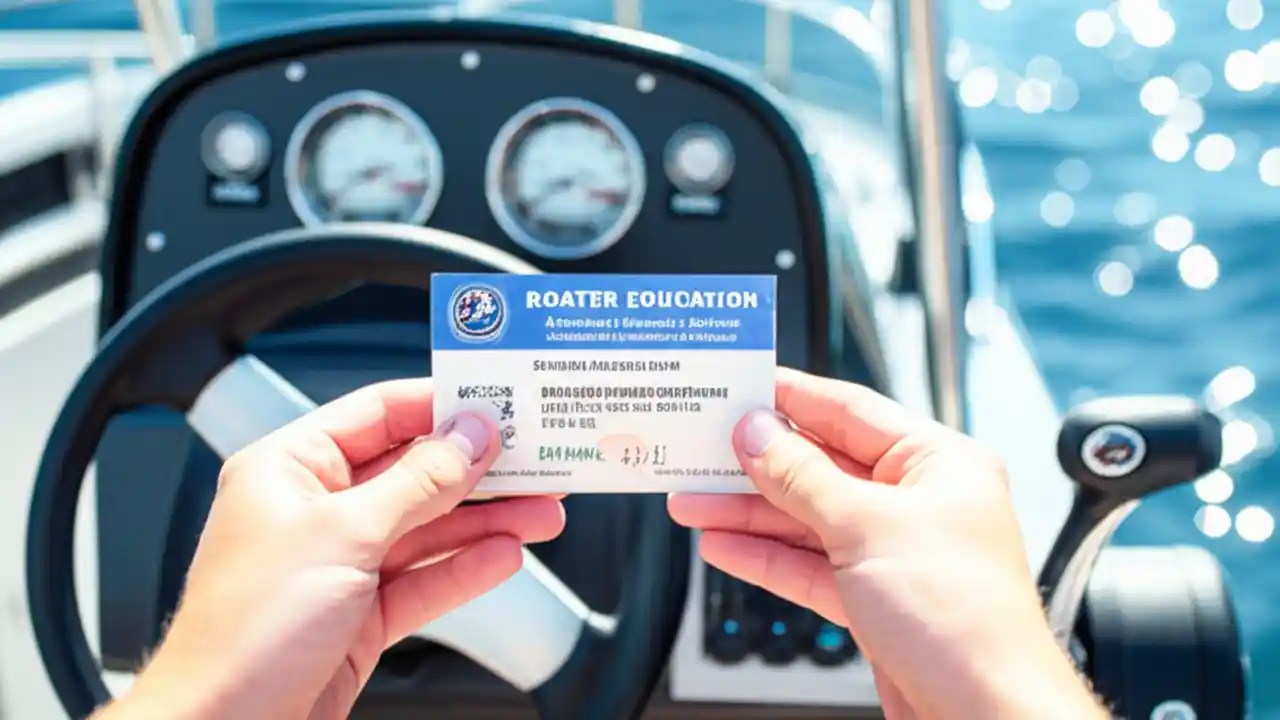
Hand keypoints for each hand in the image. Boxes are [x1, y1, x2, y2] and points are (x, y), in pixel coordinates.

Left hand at [100, 379, 564, 719]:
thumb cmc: (244, 632)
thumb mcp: (344, 534)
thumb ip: (417, 483)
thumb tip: (469, 437)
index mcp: (289, 469)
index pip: (378, 415)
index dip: (441, 407)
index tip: (498, 404)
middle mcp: (314, 511)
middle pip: (413, 473)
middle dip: (478, 469)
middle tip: (536, 460)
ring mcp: (339, 565)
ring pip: (427, 530)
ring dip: (486, 521)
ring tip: (542, 511)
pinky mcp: (359, 618)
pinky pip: (424, 581)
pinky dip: (466, 569)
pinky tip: (505, 555)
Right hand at [669, 368, 1103, 719]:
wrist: (985, 717)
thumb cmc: (966, 621)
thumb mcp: (867, 528)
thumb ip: (803, 478)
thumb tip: (758, 435)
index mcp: (939, 463)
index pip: (851, 411)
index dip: (792, 398)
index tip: (742, 387)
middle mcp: (920, 503)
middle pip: (822, 466)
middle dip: (756, 463)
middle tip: (702, 448)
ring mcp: (896, 552)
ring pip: (808, 519)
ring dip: (748, 513)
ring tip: (693, 500)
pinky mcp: (876, 599)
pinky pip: (810, 565)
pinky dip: (766, 556)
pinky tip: (725, 545)